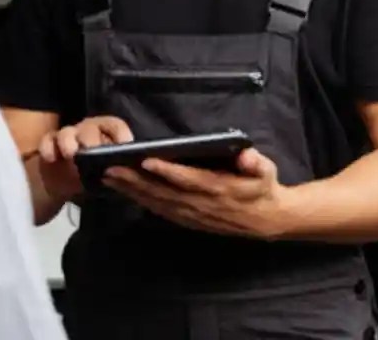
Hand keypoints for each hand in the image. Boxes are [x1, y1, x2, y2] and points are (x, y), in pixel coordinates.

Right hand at [35, 116, 133, 202]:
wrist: (65, 184)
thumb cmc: (94, 175)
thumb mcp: (110, 174)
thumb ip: (118, 171)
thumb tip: (127, 173)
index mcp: (106, 133)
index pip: (115, 126)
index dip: (121, 133)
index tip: (125, 144)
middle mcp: (87, 130)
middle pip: (90, 128)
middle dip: (91, 139)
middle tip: (92, 150)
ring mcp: (67, 136)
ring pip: (67, 132)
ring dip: (69, 141)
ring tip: (71, 154)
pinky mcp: (49, 144)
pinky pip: (47, 141)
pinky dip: (48, 148)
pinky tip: (51, 158)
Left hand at [104, 148, 284, 239]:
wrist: (268, 220)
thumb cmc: (263, 187)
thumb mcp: (267, 170)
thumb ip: (255, 163)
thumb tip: (247, 156)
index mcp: (219, 188)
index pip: (187, 179)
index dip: (166, 171)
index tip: (145, 160)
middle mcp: (201, 204)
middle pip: (163, 191)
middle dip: (135, 180)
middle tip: (110, 169)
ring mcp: (193, 214)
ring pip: (157, 202)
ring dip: (132, 191)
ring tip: (108, 179)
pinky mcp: (189, 220)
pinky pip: (161, 211)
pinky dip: (142, 202)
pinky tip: (125, 193)